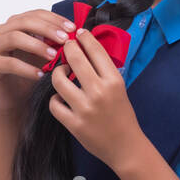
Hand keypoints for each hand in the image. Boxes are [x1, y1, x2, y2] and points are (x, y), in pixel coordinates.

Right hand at [0, 9, 76, 113]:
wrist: (14, 99)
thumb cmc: (30, 74)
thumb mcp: (46, 55)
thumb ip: (56, 42)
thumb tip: (78, 33)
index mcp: (16, 25)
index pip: (36, 14)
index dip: (55, 19)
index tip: (72, 28)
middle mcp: (2, 32)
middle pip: (25, 22)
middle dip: (47, 29)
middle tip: (64, 39)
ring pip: (14, 38)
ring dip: (36, 45)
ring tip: (53, 56)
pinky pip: (9, 63)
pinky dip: (26, 68)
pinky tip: (40, 75)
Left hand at [49, 28, 144, 169]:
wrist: (125, 146)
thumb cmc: (122, 115)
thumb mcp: (119, 88)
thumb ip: (104, 72)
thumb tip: (88, 49)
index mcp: (114, 81)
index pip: (96, 51)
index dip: (85, 38)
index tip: (78, 33)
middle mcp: (99, 92)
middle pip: (75, 59)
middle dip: (67, 48)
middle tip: (65, 46)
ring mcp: (85, 108)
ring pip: (58, 80)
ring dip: (57, 73)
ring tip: (61, 74)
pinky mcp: (74, 124)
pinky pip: (54, 104)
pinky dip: (55, 99)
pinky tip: (60, 98)